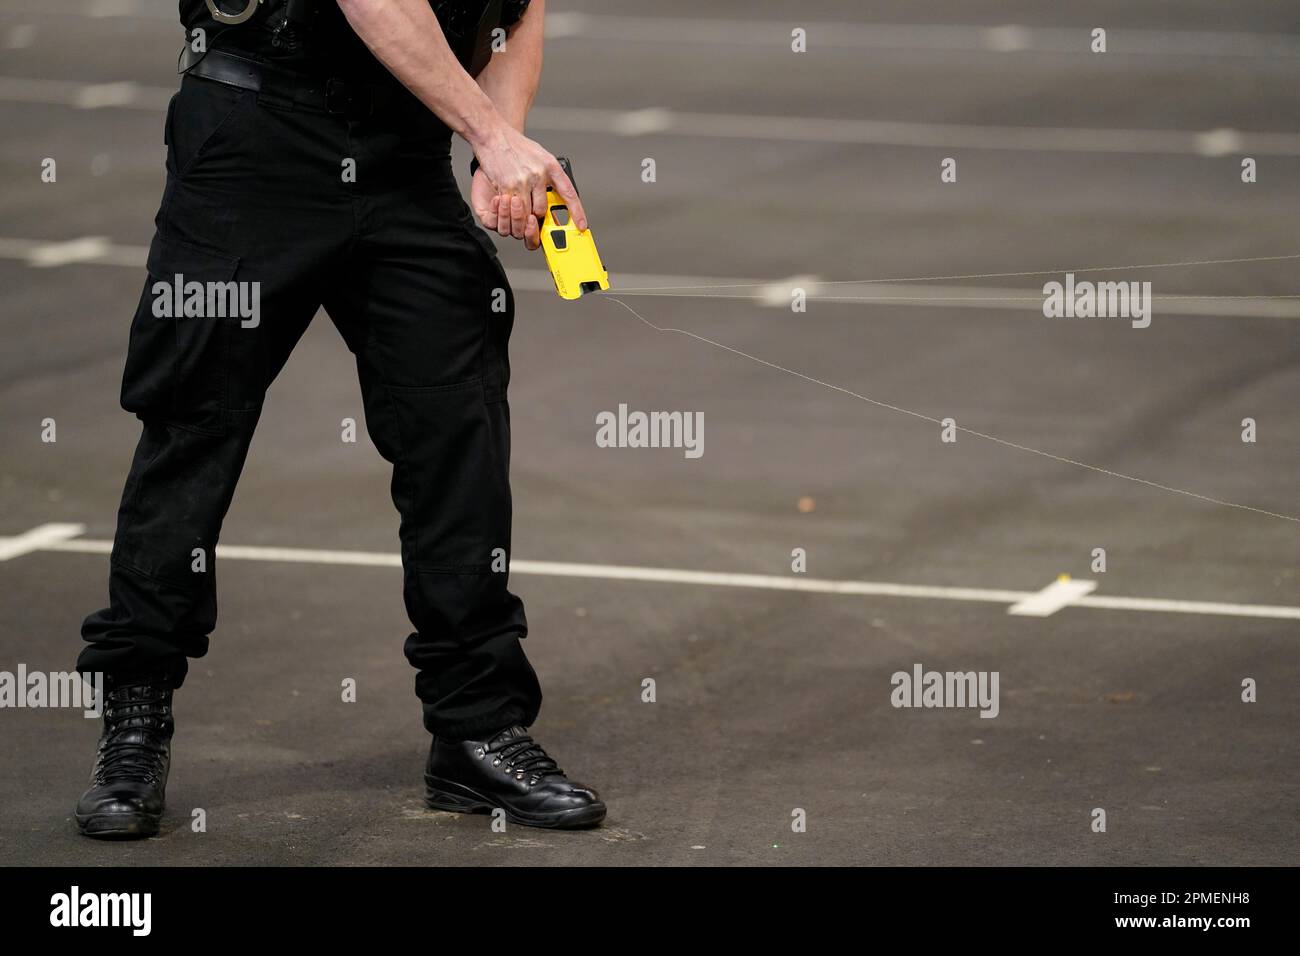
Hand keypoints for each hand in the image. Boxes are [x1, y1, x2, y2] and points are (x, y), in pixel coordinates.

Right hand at [471, 121, 586, 237]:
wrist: (494, 136)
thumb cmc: (517, 146)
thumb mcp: (542, 156)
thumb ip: (550, 175)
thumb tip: (557, 194)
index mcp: (551, 166)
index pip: (569, 193)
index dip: (577, 212)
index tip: (581, 224)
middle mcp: (539, 174)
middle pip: (543, 209)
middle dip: (537, 213)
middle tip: (531, 207)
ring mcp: (523, 181)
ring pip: (528, 212)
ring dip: (524, 212)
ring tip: (519, 200)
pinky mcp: (508, 186)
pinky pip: (513, 208)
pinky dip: (511, 209)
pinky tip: (509, 198)